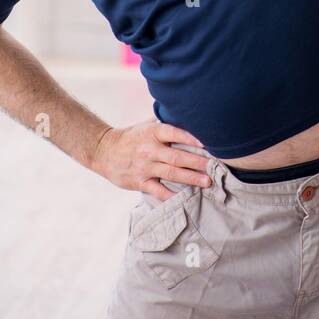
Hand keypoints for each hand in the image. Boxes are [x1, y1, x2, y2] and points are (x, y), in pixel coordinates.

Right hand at [91, 119, 212, 201]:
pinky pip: (158, 191)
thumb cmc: (131, 137)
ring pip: (171, 174)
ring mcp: (144, 167)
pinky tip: (185, 198)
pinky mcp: (140, 182)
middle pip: (177, 157)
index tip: (207, 143)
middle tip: (214, 166)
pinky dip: (172, 195)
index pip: (173, 133)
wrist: (104, 151)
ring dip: (191, 178)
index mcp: (151, 132)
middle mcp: (149, 149)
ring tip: (207, 182)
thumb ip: (165, 124)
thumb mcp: (146, 125)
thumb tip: (189, 120)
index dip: (190, 137)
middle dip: (197, 162)